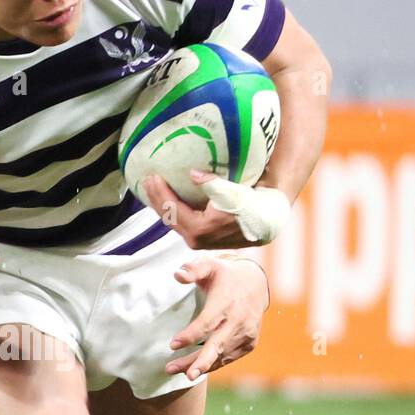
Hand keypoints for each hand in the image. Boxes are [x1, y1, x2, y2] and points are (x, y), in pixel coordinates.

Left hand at [145, 173, 288, 248]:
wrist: (267, 222)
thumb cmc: (251, 207)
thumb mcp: (233, 193)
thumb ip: (211, 184)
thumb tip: (192, 174)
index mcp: (199, 230)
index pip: (172, 209)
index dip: (160, 192)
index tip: (152, 176)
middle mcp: (195, 239)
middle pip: (168, 217)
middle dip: (156, 198)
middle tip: (146, 180)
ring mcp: (199, 240)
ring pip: (173, 221)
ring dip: (162, 205)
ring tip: (153, 188)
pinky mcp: (203, 236)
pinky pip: (181, 222)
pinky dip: (173, 209)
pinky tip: (169, 198)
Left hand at [166, 255, 268, 380]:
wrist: (256, 283)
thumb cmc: (225, 275)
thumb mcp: (209, 265)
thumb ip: (193, 269)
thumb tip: (177, 275)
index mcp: (226, 302)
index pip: (207, 322)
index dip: (190, 335)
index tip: (173, 345)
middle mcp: (238, 320)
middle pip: (217, 345)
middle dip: (200, 362)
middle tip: (186, 375)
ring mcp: (246, 334)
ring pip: (220, 355)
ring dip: (199, 365)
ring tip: (174, 370)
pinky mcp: (249, 343)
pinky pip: (228, 357)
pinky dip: (213, 364)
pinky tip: (194, 368)